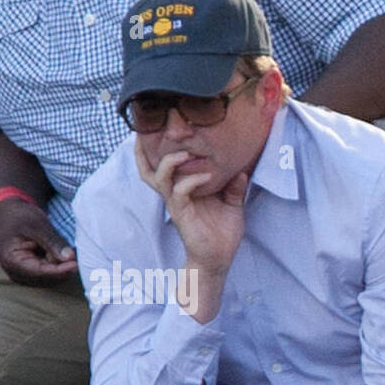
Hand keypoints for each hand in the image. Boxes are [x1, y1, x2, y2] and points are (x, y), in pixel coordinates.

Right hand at [0, 199, 77, 286]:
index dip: (60, 270)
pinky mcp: (35, 273)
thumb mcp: (37, 225)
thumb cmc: (20, 217)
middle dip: (63, 267)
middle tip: (74, 252)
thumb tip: (70, 258)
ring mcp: (26, 275)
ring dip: (62, 266)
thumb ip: (53, 242)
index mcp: (12, 262)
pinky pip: (53, 274)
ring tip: (62, 248)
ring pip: (53, 278)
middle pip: (48, 278)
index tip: (76, 264)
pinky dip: (60, 265)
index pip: (40, 272)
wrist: (10, 214)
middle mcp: (17, 273)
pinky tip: (60, 252)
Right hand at [134, 140, 247, 288]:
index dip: (160, 146)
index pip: (164, 163)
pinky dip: (191, 180)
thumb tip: (242, 170)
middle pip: (147, 167)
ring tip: (186, 152)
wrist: (219, 259)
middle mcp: (174, 193)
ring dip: (170, 161)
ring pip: (157, 176)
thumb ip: (234, 187)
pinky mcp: (180, 213)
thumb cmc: (222, 233)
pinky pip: (179, 191)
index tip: (166, 125)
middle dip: (143, 149)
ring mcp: (175, 203)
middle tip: (153, 129)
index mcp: (183, 188)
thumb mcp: (233, 205)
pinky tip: (206, 176)